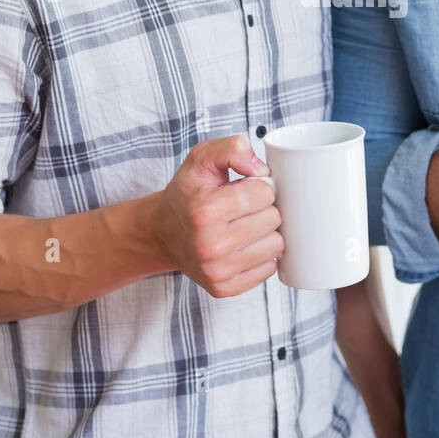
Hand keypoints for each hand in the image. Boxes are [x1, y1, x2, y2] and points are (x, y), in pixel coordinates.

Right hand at [151, 134, 283, 298]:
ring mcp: (216, 270)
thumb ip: (232, 149)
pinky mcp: (223, 288)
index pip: (264, 193)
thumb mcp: (202, 158)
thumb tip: (262, 170)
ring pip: (276, 246)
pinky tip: (243, 246)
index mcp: (204, 210)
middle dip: (264, 209)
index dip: (259, 187)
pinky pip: (268, 270)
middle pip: (273, 220)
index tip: (243, 189)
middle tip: (244, 209)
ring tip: (244, 226)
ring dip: (265, 233)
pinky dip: (261, 256)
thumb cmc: (188, 192)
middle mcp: (209, 244)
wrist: (162, 232)